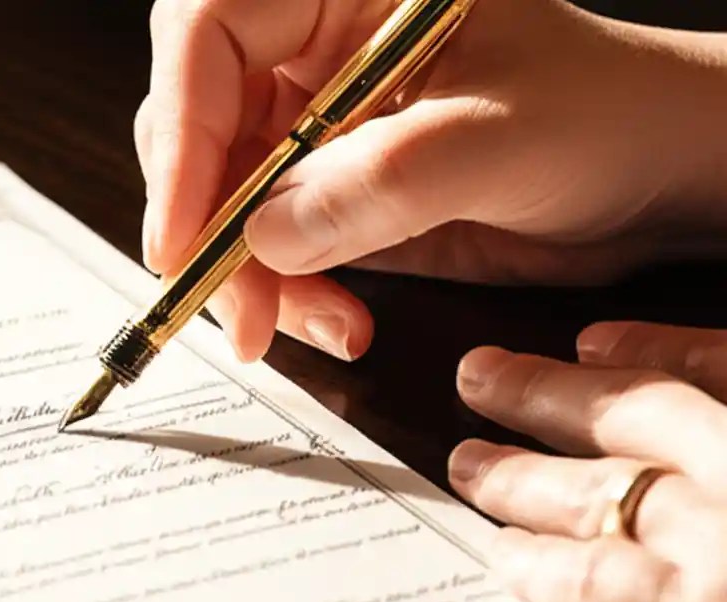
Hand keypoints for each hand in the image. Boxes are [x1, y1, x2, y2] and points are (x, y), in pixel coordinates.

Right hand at [138, 0, 726, 361]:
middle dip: (210, 223)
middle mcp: (318, 47)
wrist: (661, 175)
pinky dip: (286, 293)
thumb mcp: (497, 142)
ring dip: (251, 276)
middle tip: (238, 306)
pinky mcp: (333, 186)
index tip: (182, 233)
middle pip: (200, 123)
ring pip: (226, 197)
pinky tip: (336, 323)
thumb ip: (377, 184)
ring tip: (318, 327)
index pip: (209, 34)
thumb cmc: (608, 114)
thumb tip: (261, 237)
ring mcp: (319, 120)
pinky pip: (270, 242)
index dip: (182, 132)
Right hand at [447, 321, 726, 601]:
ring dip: (567, 397)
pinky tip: (610, 344)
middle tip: (467, 464)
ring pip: (657, 411)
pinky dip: (675, 348)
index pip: (590, 584)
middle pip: (606, 492)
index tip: (495, 555)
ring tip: (495, 376)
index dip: (531, 566)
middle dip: (526, 479)